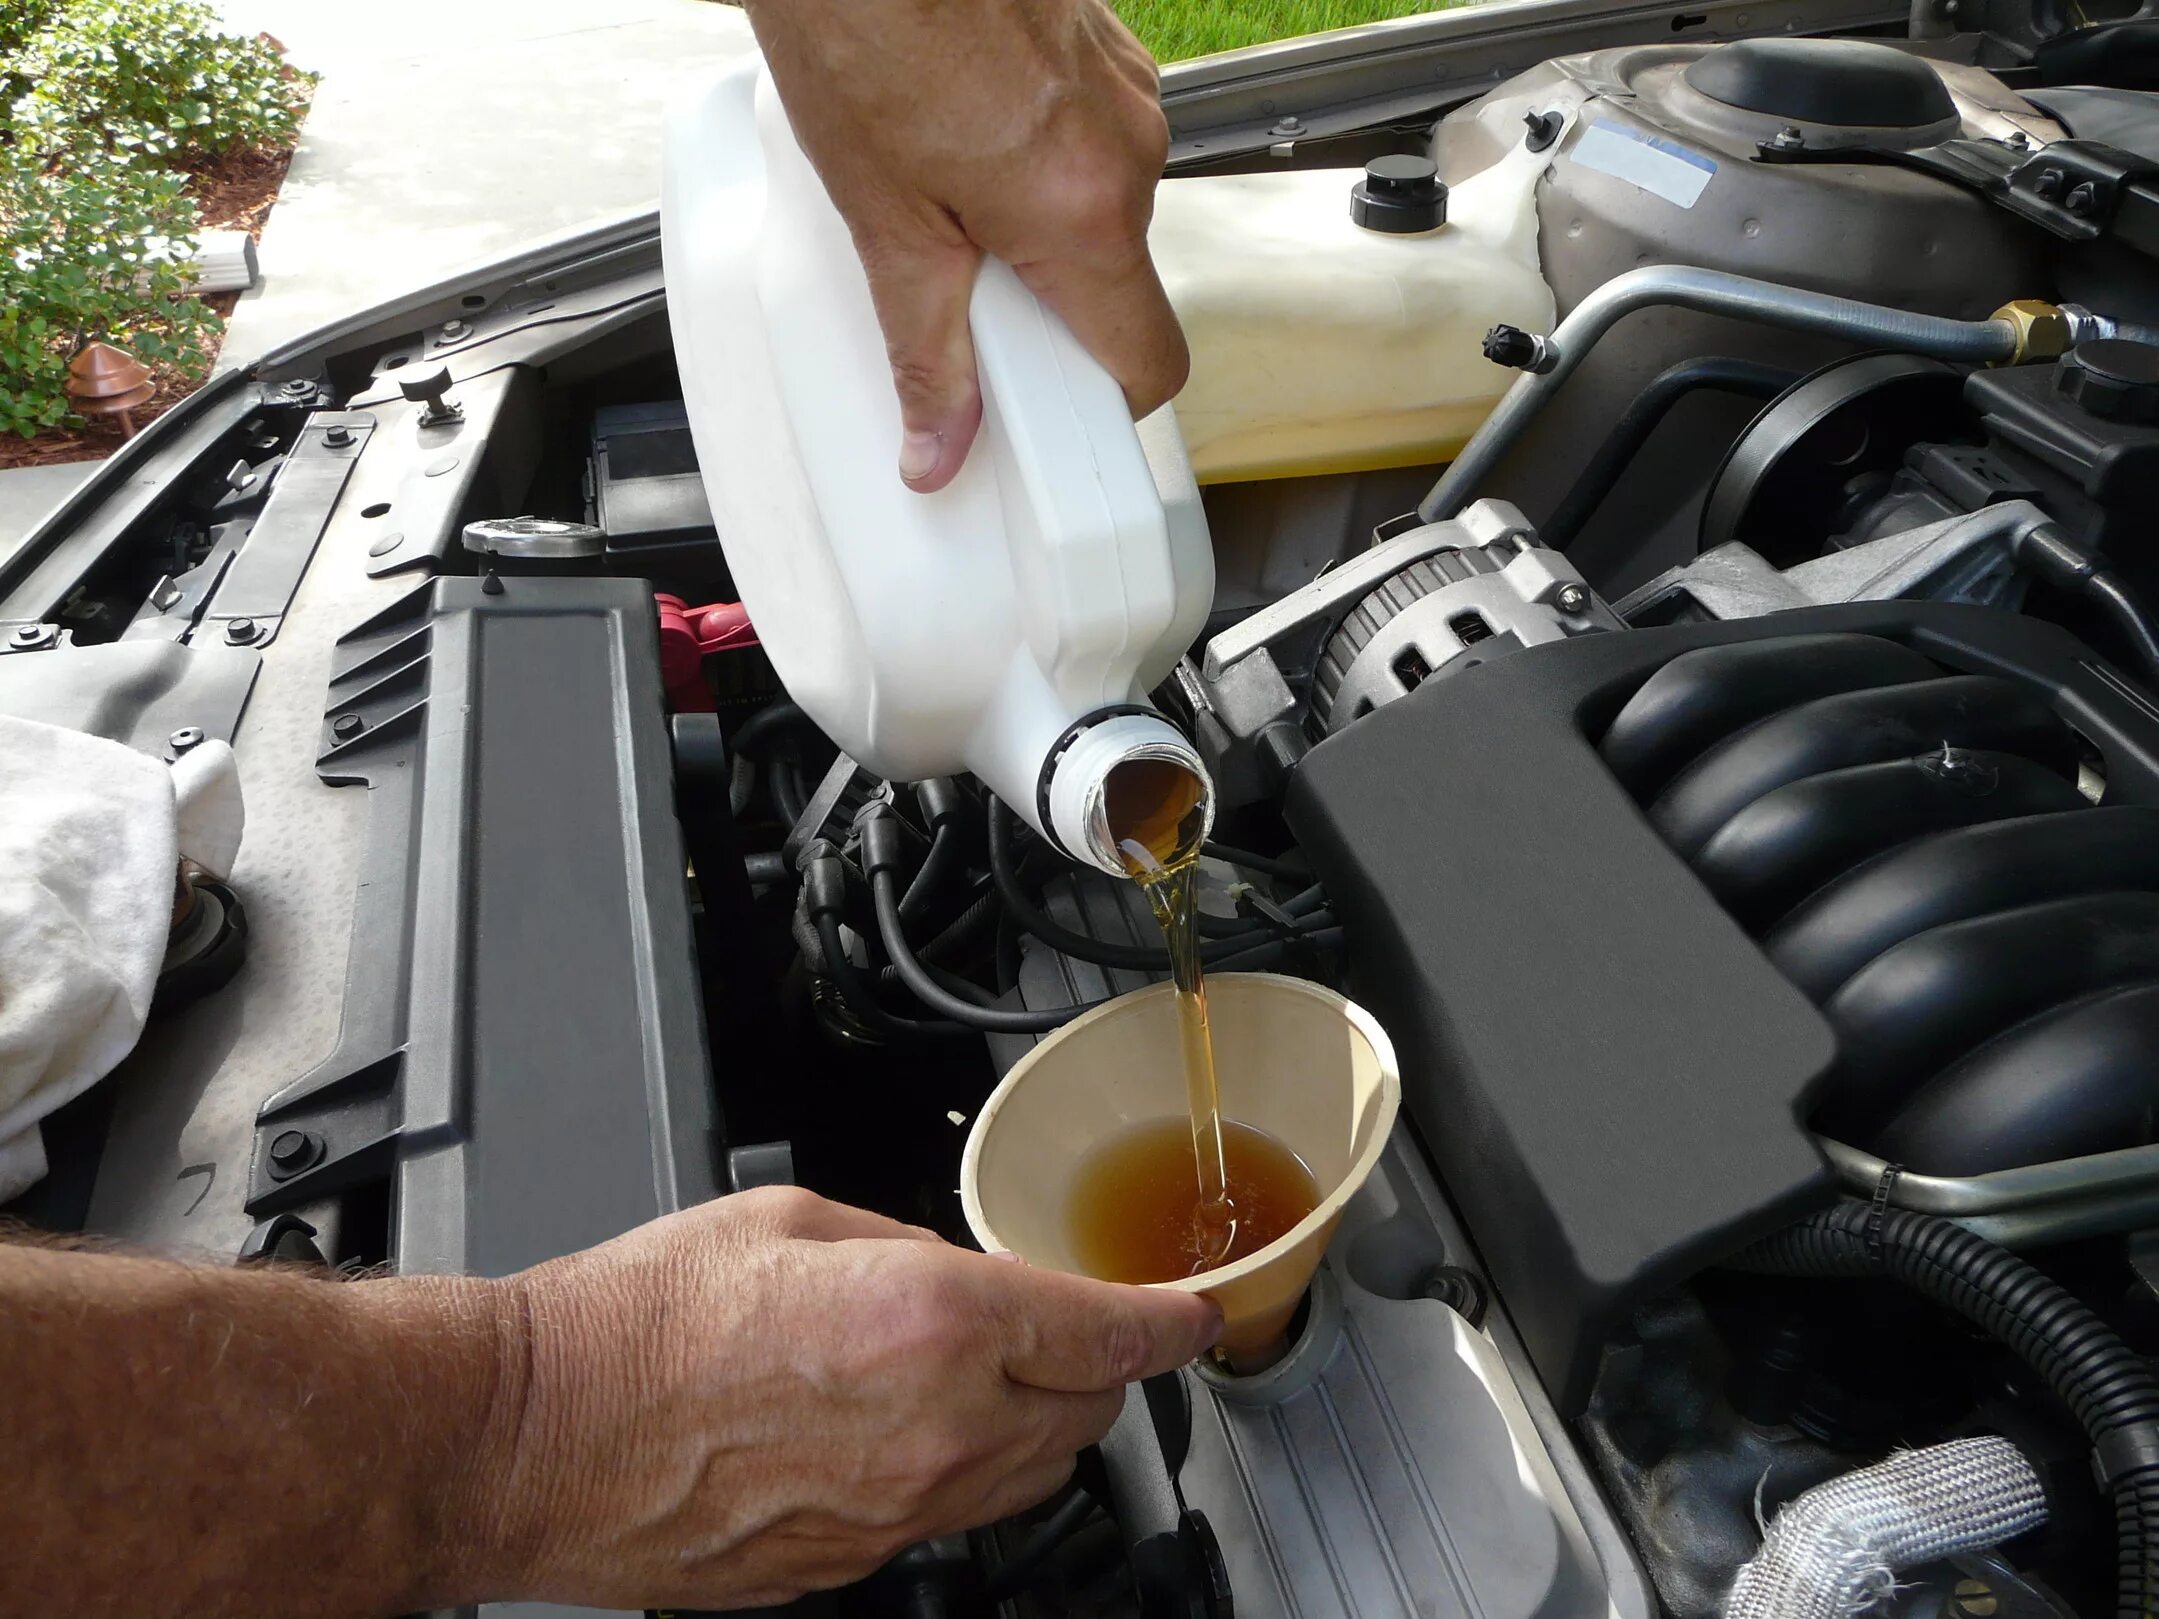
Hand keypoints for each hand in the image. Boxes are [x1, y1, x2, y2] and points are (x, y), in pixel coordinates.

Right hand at [471, 1187, 1219, 1607]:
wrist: (538, 1438)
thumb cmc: (638, 1324)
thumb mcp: (791, 1220)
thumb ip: (905, 1247)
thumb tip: (953, 1271)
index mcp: (932, 1321)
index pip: (1108, 1333)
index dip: (1169, 1322)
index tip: (1193, 1314)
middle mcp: (937, 1431)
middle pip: (1086, 1412)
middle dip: (1099, 1366)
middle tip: (1073, 1325)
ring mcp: (899, 1514)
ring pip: (1033, 1477)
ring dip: (1041, 1423)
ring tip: (995, 1375)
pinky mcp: (854, 1564)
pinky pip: (954, 1517)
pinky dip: (965, 1471)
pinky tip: (911, 1430)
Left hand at [742, 0, 1189, 492]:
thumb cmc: (867, 27)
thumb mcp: (883, 223)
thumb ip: (924, 349)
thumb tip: (939, 447)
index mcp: (1084, 212)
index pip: (1150, 362)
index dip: (1102, 406)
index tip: (1047, 413)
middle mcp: (1128, 151)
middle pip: (1118, 284)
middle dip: (1046, 304)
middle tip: (957, 285)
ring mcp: (1126, 91)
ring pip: (1101, 209)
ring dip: (1036, 225)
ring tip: (943, 187)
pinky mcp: (1106, 49)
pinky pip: (1089, 141)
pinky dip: (1036, 159)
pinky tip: (960, 128)